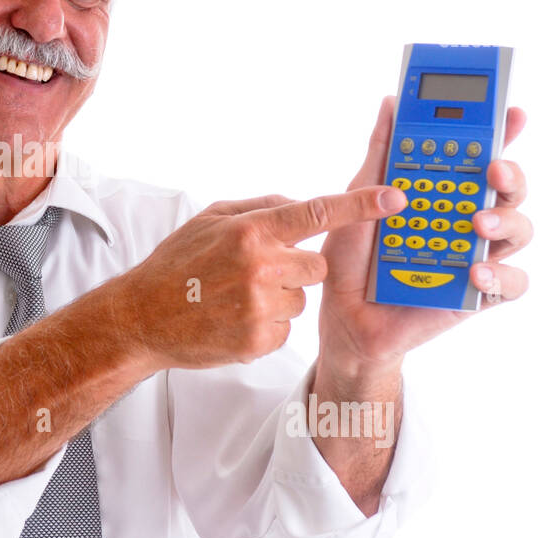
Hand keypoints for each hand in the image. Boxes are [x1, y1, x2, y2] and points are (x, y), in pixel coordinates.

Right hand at [117, 187, 405, 370]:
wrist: (141, 318)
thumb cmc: (175, 264)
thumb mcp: (209, 219)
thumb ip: (260, 208)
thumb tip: (302, 205)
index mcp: (251, 230)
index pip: (318, 212)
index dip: (361, 205)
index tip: (396, 198)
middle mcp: (261, 265)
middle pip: (317, 266)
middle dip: (296, 269)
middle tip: (255, 274)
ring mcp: (261, 306)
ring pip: (302, 300)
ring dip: (280, 299)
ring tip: (237, 300)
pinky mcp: (260, 339)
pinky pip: (287, 329)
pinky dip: (267, 326)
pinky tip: (234, 321)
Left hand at [317, 96, 532, 383]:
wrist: (343, 319)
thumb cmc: (353, 258)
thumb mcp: (357, 200)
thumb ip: (380, 154)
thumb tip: (392, 102)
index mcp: (443, 192)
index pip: (480, 156)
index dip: (501, 131)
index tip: (511, 111)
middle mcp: (466, 219)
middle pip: (509, 189)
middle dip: (510, 174)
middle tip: (494, 170)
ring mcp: (476, 255)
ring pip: (519, 230)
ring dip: (506, 221)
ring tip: (477, 223)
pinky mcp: (478, 295)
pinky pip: (510, 284)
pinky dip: (501, 275)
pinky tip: (476, 271)